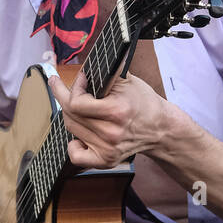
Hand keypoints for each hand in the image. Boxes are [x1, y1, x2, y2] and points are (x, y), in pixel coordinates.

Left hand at [47, 67, 167, 169]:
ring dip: (72, 115)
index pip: (77, 103)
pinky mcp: (106, 160)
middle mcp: (111, 133)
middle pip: (71, 115)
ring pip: (72, 130)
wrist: (161, 128)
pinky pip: (77, 156)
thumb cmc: (144, 103)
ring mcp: (108, 149)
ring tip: (81, 106)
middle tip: (62, 86)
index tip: (81, 79)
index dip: (74, 88)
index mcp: (117, 111)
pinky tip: (80, 135)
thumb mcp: (128, 80)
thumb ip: (106, 70)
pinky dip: (74, 145)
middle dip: (64, 97)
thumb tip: (86, 63)